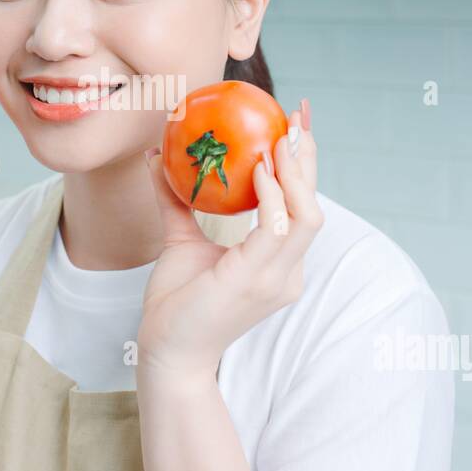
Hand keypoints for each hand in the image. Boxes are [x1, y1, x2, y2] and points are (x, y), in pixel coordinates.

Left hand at [138, 99, 322, 381]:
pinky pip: (276, 229)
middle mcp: (287, 272)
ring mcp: (277, 280)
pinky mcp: (257, 281)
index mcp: (278, 263)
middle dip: (309, 158)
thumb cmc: (177, 304)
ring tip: (278, 138)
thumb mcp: (180, 241)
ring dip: (295, 173)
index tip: (295, 123)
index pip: (303, 207)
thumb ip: (177, 200)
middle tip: (295, 117)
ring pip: (306, 216)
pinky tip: (258, 169)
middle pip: (313, 205)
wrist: (167, 353)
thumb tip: (158, 154)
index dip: (305, 164)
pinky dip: (272, 196)